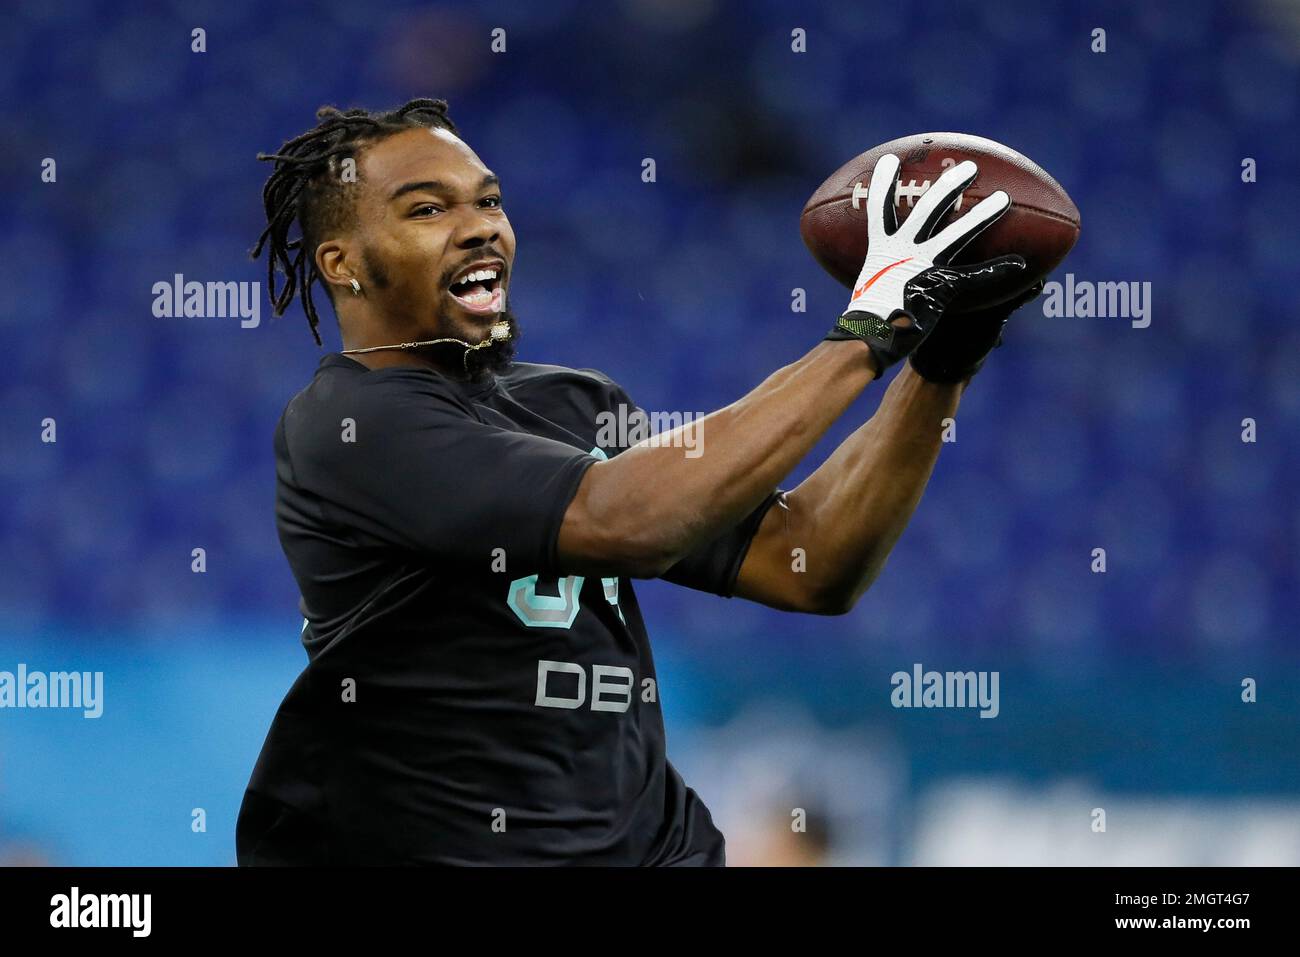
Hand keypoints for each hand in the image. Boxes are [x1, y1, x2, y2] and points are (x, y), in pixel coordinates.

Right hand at [824, 153, 1023, 377]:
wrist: (867, 338)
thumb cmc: (864, 322)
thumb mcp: (866, 289)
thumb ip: (878, 275)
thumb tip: (874, 279)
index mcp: (880, 249)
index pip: (879, 207)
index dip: (882, 182)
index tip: (890, 159)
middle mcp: (902, 251)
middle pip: (928, 208)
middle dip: (949, 184)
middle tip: (969, 168)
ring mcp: (922, 267)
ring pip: (957, 233)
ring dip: (982, 215)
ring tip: (1003, 199)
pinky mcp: (940, 287)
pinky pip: (974, 276)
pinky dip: (997, 269)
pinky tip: (1019, 263)